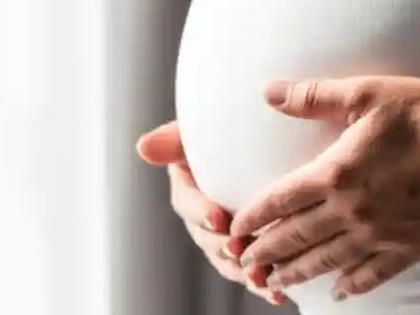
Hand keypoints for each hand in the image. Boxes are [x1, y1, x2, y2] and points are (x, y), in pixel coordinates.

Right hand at [135, 120, 286, 305]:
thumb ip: (176, 138)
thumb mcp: (204, 128)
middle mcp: (204, 212)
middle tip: (242, 251)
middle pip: (207, 238)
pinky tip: (277, 295)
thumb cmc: (233, 124)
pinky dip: (262, 283)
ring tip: (262, 281)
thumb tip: (142, 147)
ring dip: (243, 273)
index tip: (219, 218)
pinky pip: (253, 268)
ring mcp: (226, 232)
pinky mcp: (251, 245)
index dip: (200, 211)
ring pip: (229, 259)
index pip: (187, 200)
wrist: (270, 138)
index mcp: (189, 182)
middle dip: (223, 249)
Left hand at [229, 77, 419, 301]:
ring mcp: (382, 233)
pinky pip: (374, 274)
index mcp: (336, 173)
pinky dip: (353, 285)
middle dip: (267, 252)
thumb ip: (313, 97)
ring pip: (329, 261)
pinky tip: (340, 293)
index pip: (281, 201)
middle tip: (244, 264)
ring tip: (277, 282)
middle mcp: (353, 210)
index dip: (254, 217)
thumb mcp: (365, 94)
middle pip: (297, 237)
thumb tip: (268, 90)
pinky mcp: (411, 246)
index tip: (236, 229)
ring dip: (298, 272)